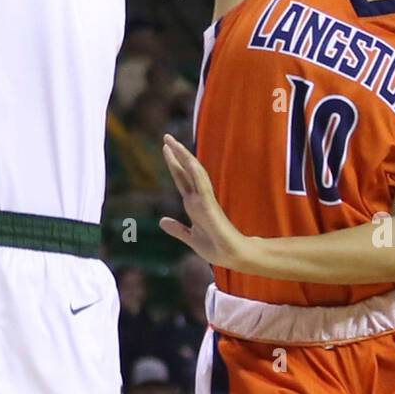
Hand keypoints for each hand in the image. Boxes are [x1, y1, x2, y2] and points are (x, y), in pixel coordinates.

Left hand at [159, 133, 249, 269]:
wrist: (232, 257)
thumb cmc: (216, 248)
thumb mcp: (191, 238)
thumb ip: (177, 229)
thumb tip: (162, 221)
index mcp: (193, 204)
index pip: (182, 179)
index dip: (174, 164)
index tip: (166, 148)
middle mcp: (198, 198)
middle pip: (186, 171)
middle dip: (176, 154)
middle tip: (167, 136)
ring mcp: (204, 200)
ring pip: (194, 173)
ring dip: (184, 157)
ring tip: (172, 143)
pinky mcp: (210, 207)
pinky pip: (202, 186)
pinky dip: (196, 173)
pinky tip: (189, 162)